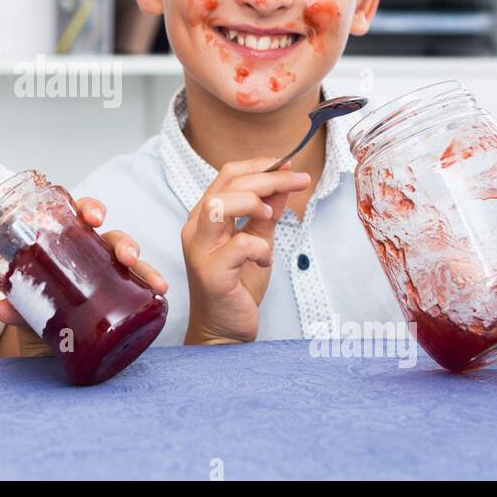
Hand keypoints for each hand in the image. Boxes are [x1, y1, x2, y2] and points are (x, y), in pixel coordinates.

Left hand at [0, 197, 167, 357]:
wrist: (46, 347)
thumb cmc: (37, 313)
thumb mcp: (26, 310)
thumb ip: (17, 307)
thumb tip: (3, 307)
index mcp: (66, 245)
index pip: (79, 216)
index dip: (90, 209)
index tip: (94, 217)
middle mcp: (90, 257)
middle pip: (111, 238)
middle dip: (124, 242)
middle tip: (126, 256)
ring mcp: (107, 277)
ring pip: (131, 262)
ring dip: (144, 268)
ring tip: (155, 282)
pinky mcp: (121, 299)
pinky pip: (140, 288)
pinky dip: (151, 288)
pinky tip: (161, 293)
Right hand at [181, 158, 309, 344]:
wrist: (225, 332)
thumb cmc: (237, 288)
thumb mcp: (258, 242)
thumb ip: (267, 214)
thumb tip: (285, 182)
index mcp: (205, 218)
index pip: (227, 175)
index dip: (260, 164)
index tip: (289, 164)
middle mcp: (196, 229)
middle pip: (226, 184)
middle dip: (268, 177)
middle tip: (300, 180)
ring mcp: (199, 251)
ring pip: (218, 205)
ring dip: (253, 203)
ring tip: (271, 216)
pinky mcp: (210, 274)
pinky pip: (237, 246)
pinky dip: (259, 248)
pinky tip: (264, 260)